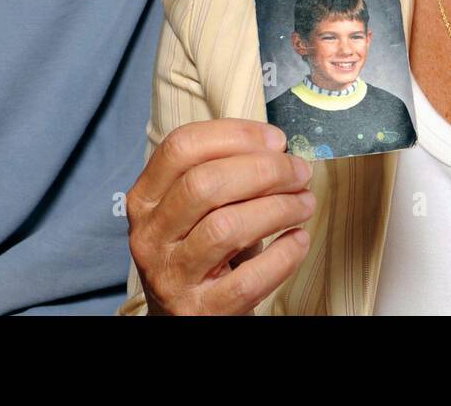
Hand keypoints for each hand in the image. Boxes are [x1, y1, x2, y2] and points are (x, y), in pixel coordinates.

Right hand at [126, 118, 315, 314]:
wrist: (188, 314)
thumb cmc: (201, 248)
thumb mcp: (196, 208)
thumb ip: (224, 173)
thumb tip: (277, 149)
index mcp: (145, 198)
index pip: (181, 147)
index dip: (234, 135)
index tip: (275, 139)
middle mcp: (150, 235)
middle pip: (205, 184)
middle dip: (264, 171)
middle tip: (299, 172)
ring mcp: (171, 276)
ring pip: (227, 228)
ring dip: (278, 208)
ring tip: (305, 203)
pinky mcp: (199, 311)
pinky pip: (248, 279)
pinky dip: (282, 256)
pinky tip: (298, 240)